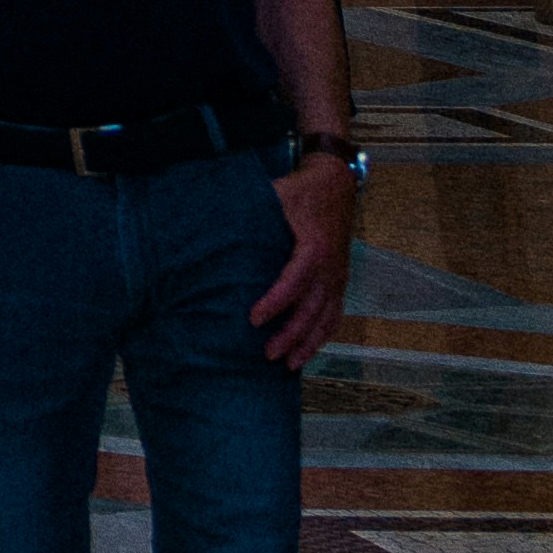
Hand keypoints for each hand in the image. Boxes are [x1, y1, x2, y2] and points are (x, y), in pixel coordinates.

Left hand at [253, 157, 357, 366]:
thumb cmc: (302, 191)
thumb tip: (212, 216)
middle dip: (290, 335)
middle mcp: (329, 268)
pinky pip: (335, 315)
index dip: (274, 303)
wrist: (337, 187)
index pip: (293, 283)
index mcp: (313, 248)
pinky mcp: (341, 283)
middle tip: (267, 354)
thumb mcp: (278, 194)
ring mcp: (338, 278)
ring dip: (308, 344)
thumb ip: (253, 208)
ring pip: (326, 319)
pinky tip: (308, 352)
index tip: (253, 318)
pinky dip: (323, 336)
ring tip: (289, 365)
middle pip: (310, 310)